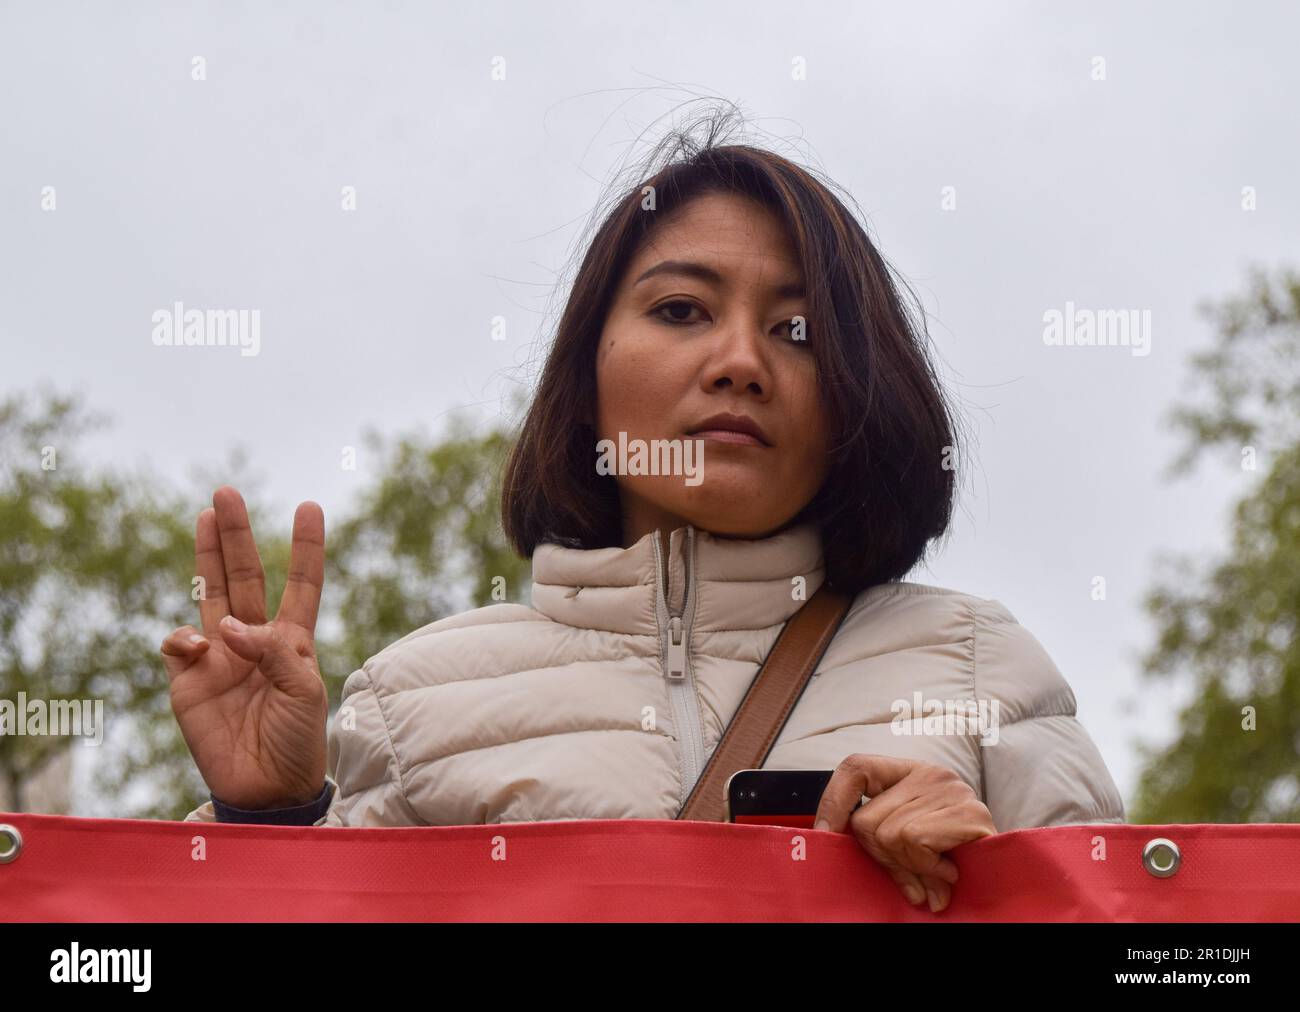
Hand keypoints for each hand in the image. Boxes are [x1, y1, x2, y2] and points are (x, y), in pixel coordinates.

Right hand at [162, 486, 328, 809]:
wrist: (268, 788)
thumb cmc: (299, 740)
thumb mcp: (306, 692)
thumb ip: (276, 653)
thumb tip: (229, 628)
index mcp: (293, 640)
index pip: (301, 584)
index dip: (305, 547)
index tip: (310, 506)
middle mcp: (254, 640)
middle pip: (245, 576)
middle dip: (236, 535)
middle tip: (227, 493)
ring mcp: (219, 657)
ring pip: (208, 595)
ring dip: (205, 557)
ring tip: (206, 517)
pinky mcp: (189, 681)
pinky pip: (180, 644)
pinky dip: (185, 638)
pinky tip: (198, 648)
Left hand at [813, 754, 996, 912]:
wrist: (1008, 868)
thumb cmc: (950, 855)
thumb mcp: (905, 837)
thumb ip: (877, 838)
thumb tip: (824, 836)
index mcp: (908, 772)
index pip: (855, 768)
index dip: (833, 801)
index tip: (825, 834)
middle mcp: (930, 772)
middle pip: (866, 820)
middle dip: (884, 858)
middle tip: (911, 875)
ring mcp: (951, 790)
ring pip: (890, 836)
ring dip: (910, 867)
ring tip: (936, 872)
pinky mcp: (969, 812)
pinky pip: (916, 842)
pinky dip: (928, 867)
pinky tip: (949, 869)